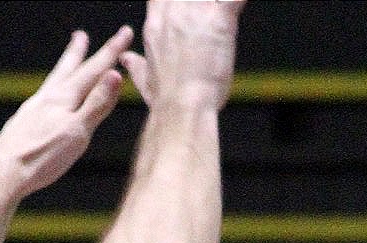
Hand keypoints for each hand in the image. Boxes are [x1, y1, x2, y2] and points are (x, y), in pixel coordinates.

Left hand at [0, 26, 133, 203]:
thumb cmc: (39, 157)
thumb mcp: (77, 131)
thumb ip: (97, 104)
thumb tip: (115, 75)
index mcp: (62, 98)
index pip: (92, 69)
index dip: (111, 51)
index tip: (125, 33)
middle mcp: (45, 99)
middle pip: (66, 69)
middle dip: (78, 52)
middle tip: (81, 35)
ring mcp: (30, 112)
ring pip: (51, 84)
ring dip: (62, 70)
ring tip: (65, 63)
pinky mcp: (20, 128)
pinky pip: (40, 102)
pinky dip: (49, 94)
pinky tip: (44, 103)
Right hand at [124, 0, 242, 109]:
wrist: (182, 107)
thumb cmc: (166, 99)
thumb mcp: (144, 79)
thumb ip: (135, 64)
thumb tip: (125, 59)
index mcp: (155, 26)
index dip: (172, 2)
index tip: (181, 9)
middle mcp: (174, 14)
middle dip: (196, 4)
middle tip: (204, 20)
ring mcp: (197, 14)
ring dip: (214, 4)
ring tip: (217, 19)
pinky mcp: (221, 20)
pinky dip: (240, 0)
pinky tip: (240, 4)